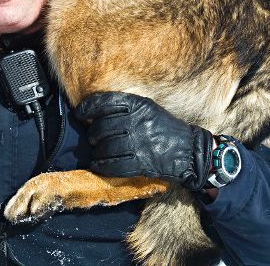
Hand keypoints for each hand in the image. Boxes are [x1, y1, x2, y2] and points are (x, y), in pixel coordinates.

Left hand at [74, 92, 213, 189]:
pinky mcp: (142, 163)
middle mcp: (137, 121)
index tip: (79, 114)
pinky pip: (113, 165)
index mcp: (138, 105)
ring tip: (98, 153)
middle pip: (101, 127)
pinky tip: (98, 165)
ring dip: (97, 152)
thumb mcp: (147, 108)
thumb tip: (93, 114)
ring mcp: (139, 143)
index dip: (86, 108)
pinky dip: (102, 166)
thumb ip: (124, 108)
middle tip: (93, 139)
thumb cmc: (165, 128)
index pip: (104, 102)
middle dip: (93, 135)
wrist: (190, 150)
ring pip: (105, 148)